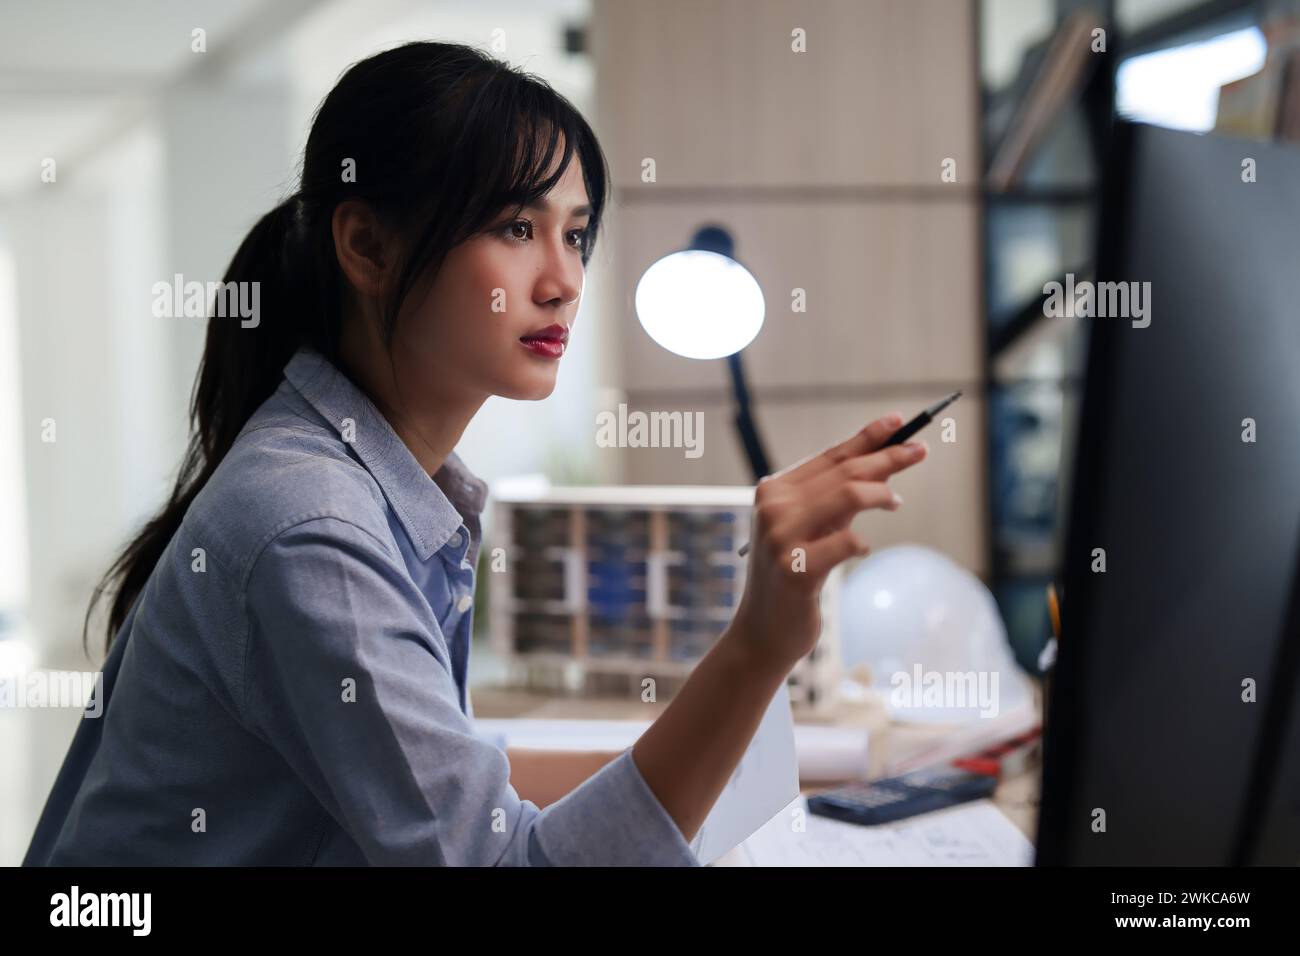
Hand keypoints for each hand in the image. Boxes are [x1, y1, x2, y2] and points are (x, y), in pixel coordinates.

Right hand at [729, 412, 928, 669]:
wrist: (763, 630)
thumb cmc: (791, 574)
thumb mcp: (808, 528)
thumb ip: (835, 497)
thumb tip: (883, 464)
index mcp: (773, 492)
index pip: (830, 456)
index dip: (867, 437)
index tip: (898, 422)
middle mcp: (773, 509)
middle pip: (845, 471)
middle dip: (888, 457)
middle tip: (920, 451)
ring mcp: (782, 539)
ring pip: (849, 495)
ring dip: (881, 494)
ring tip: (895, 502)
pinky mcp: (797, 571)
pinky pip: (848, 542)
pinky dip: (862, 542)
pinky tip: (861, 548)